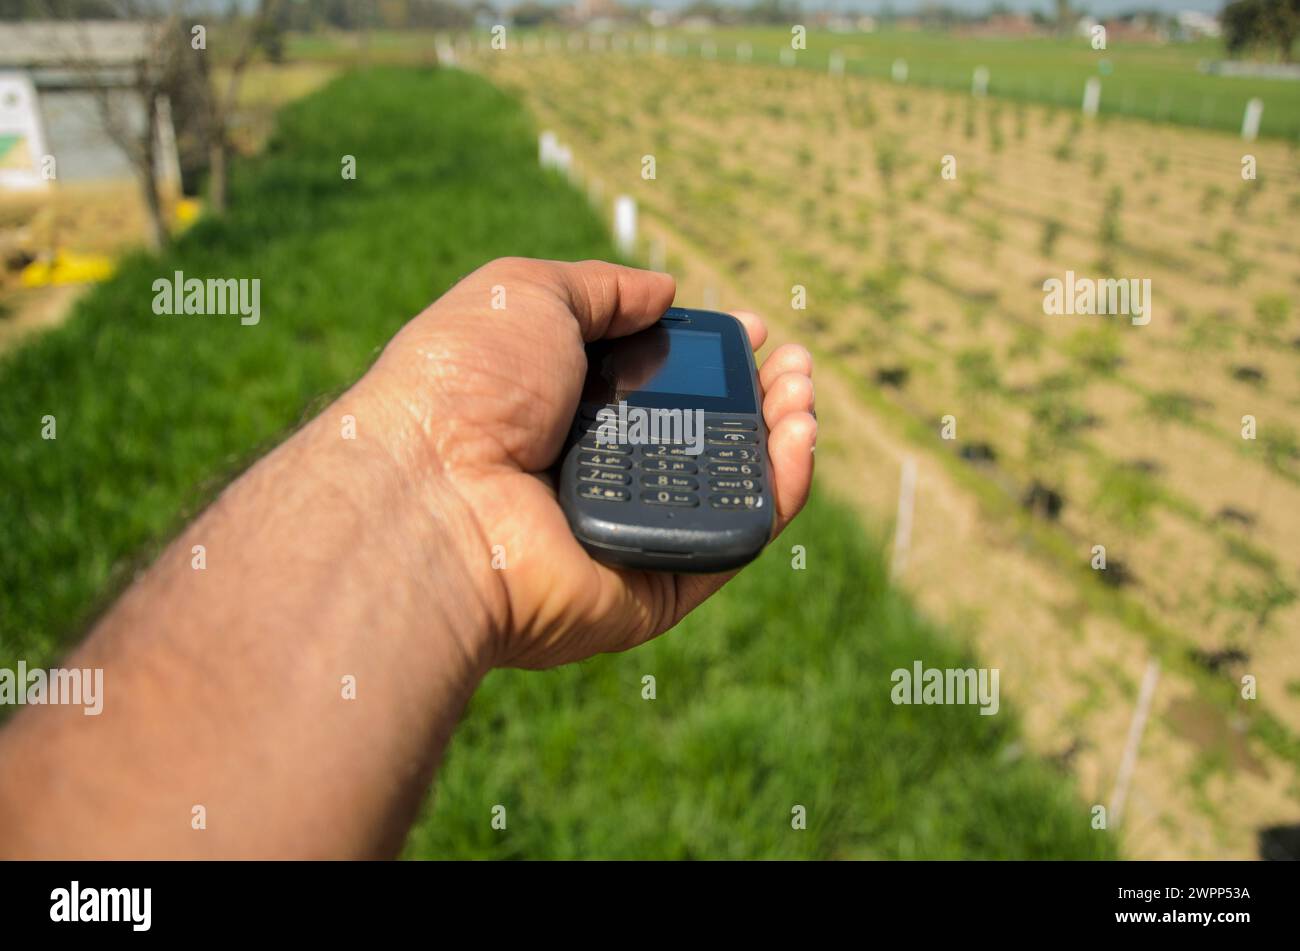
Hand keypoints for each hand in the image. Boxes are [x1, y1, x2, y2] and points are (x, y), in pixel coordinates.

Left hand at [358, 258, 816, 667]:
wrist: (432, 494)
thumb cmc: (465, 386)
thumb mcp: (527, 295)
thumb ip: (601, 290)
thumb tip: (665, 291)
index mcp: (562, 409)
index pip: (657, 383)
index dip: (709, 355)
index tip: (752, 330)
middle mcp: (597, 473)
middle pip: (702, 437)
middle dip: (759, 396)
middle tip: (794, 365)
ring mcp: (628, 533)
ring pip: (728, 490)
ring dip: (781, 439)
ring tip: (805, 395)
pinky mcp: (653, 588)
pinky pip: (731, 543)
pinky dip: (777, 495)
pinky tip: (798, 442)